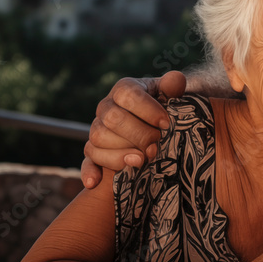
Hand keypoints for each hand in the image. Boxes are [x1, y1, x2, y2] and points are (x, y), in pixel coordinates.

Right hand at [81, 71, 186, 187]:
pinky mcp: (94, 151)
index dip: (148, 110)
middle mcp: (106, 107)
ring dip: (121, 152)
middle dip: (138, 134)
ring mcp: (97, 130)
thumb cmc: (163, 108)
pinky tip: (95, 182)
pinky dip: (89, 171)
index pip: (128, 95)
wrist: (154, 126)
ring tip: (143, 160)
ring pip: (98, 139)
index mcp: (124, 90)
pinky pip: (86, 160)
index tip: (166, 124)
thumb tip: (176, 80)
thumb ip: (173, 87)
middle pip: (112, 119)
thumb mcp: (170, 96)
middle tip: (157, 144)